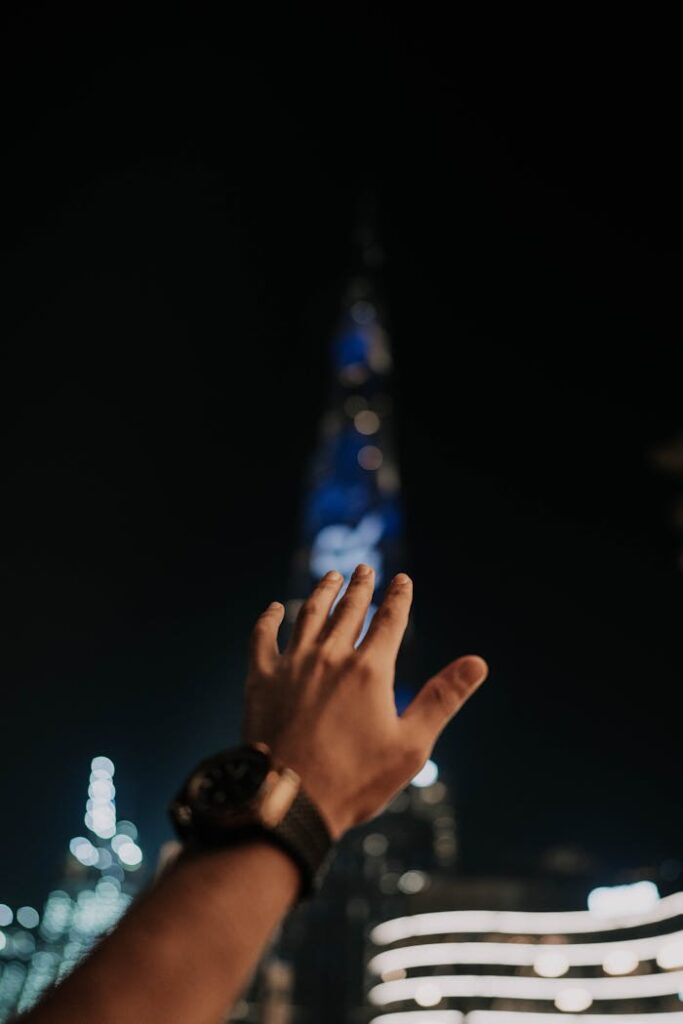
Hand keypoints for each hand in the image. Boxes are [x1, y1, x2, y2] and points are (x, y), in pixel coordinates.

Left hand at [242, 564, 487, 839]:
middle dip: (360, 586)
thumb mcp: (411, 745)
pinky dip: (270, 620)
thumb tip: (478, 663)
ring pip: (310, 615)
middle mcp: (330, 657)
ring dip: (323, 593)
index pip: (389, 620)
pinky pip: (264, 638)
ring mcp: (293, 664)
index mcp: (370, 670)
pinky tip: (275, 609)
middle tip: (365, 568)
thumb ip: (442, 698)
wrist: (287, 799)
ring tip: (332, 577)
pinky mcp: (262, 679)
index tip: (402, 579)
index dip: (398, 597)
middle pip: (349, 610)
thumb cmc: (355, 780)